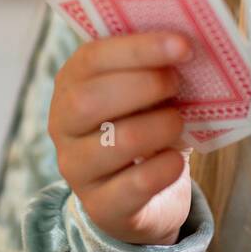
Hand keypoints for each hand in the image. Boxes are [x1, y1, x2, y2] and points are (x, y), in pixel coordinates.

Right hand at [49, 31, 194, 245]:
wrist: (140, 193)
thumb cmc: (142, 123)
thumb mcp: (139, 92)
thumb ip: (152, 66)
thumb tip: (187, 48)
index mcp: (70, 84)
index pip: (92, 58)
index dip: (138, 49)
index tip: (183, 45)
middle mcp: (62, 125)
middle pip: (89, 100)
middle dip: (144, 86)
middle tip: (178, 83)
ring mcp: (76, 169)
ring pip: (115, 143)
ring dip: (158, 127)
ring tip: (178, 122)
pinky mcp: (100, 206)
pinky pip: (133, 185)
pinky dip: (164, 168)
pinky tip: (177, 160)